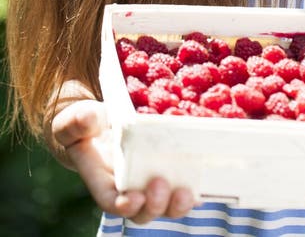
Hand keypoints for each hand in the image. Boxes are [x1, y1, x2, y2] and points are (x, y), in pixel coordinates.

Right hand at [52, 99, 194, 223]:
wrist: (107, 121)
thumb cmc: (87, 124)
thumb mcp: (74, 119)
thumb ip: (74, 122)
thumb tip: (88, 118)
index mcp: (104, 181)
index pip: (114, 202)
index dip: (125, 205)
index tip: (133, 198)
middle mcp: (130, 188)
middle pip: (144, 211)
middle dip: (155, 205)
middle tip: (161, 186)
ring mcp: (152, 181)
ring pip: (168, 205)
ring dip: (179, 204)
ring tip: (188, 193)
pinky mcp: (172, 170)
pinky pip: (186, 186)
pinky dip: (197, 187)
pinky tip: (204, 181)